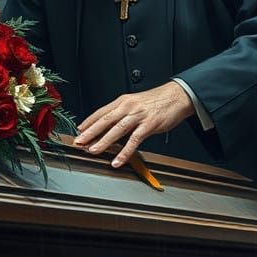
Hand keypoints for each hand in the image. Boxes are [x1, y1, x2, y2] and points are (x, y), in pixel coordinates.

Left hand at [73, 81, 194, 167]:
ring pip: (116, 130)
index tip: (79, 130)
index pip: (101, 112)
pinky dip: (124, 152)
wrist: (177, 96)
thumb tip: (109, 124)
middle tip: (79, 142)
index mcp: (123, 101)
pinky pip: (133, 141)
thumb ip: (122, 113)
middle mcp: (128, 107)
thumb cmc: (157, 101)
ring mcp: (138, 116)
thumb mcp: (135, 102)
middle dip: (90, 132)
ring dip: (103, 142)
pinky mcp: (148, 125)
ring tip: (93, 151)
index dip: (89, 121)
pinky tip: (117, 160)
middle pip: (105, 120)